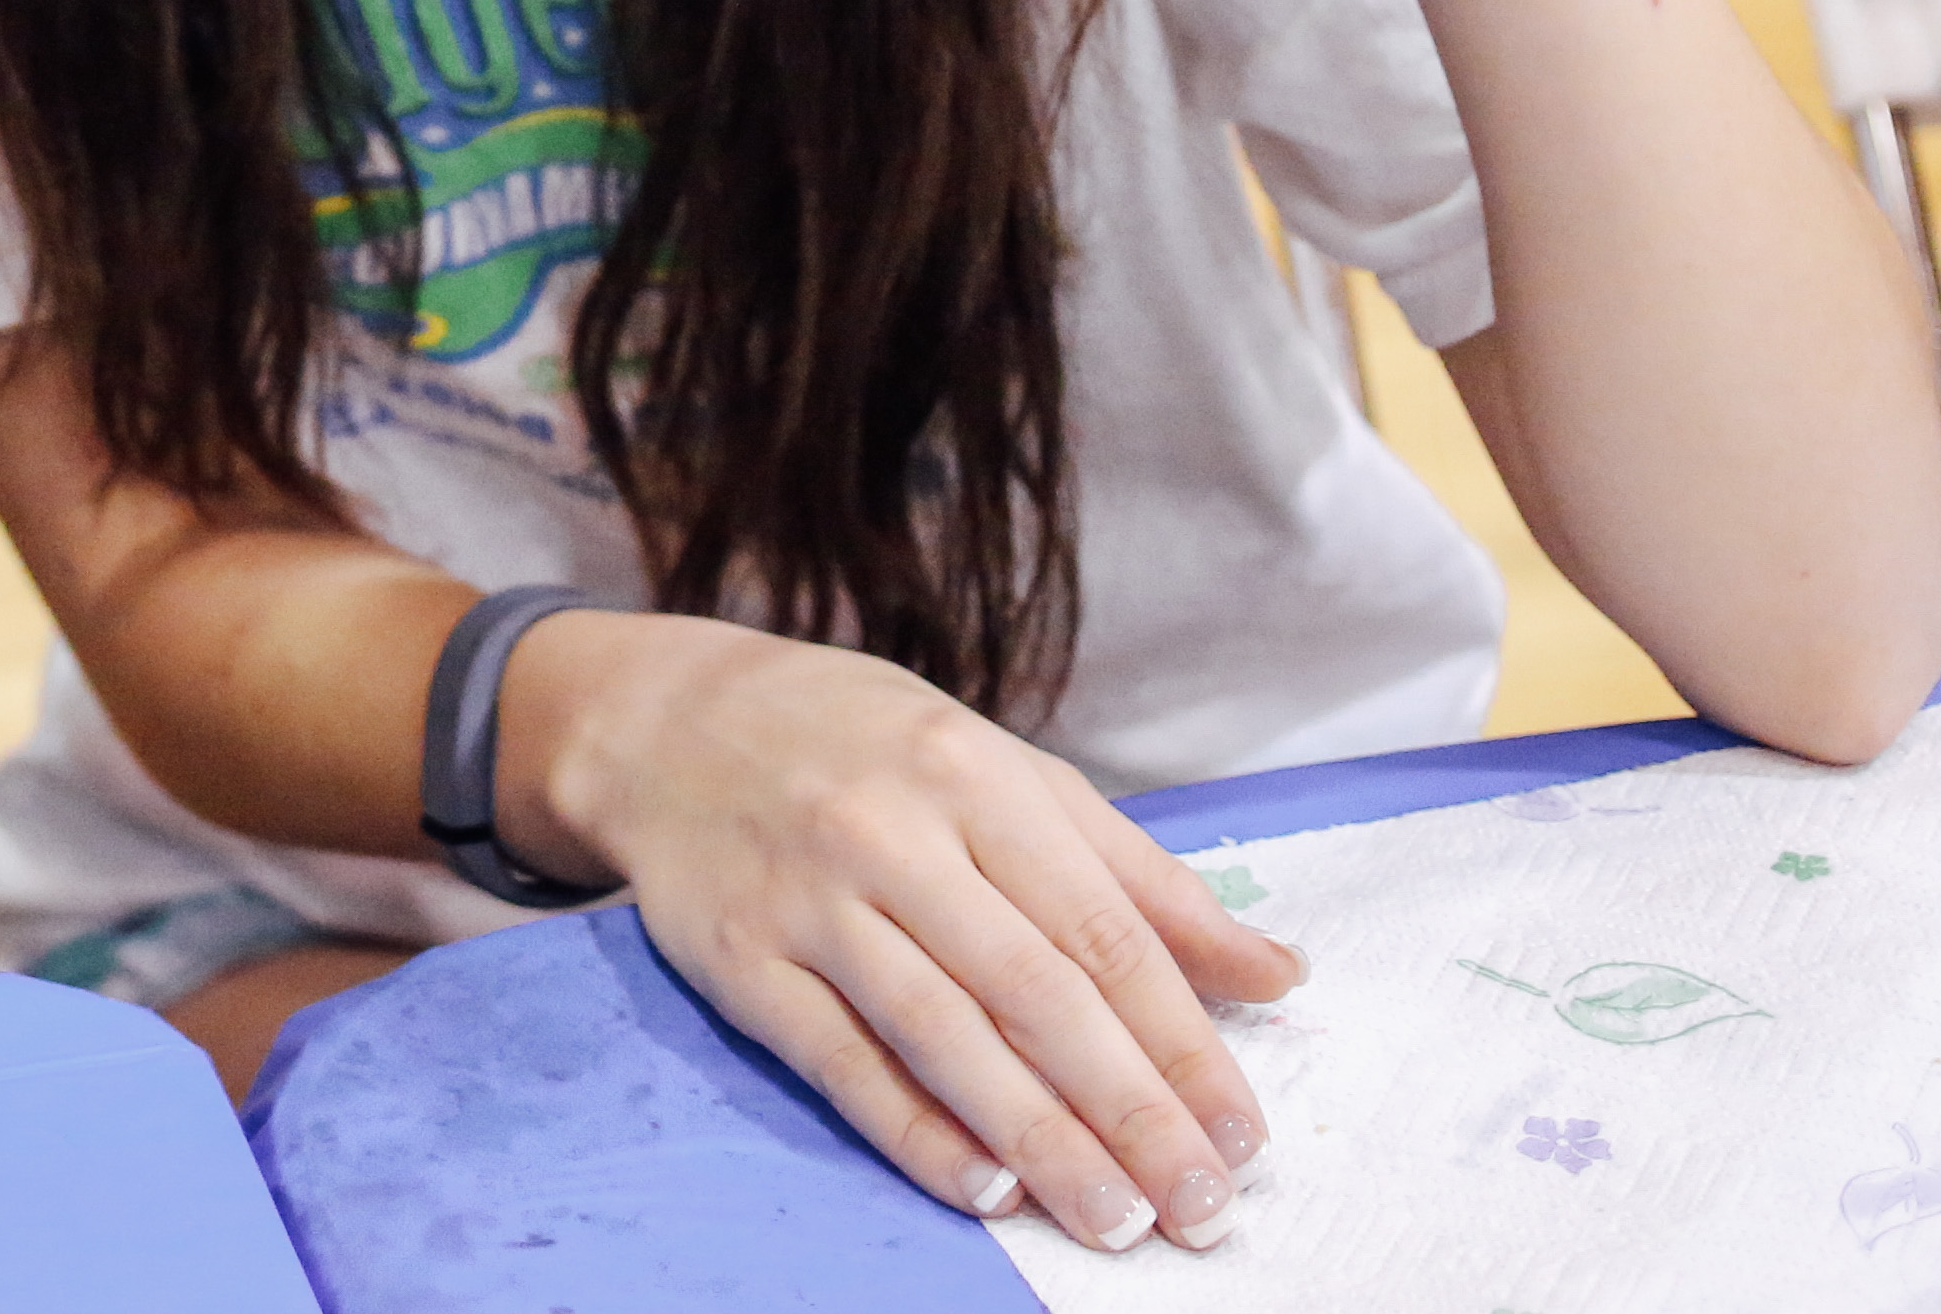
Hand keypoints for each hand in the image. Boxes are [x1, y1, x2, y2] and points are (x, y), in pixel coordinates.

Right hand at [532, 614, 1293, 1255]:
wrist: (664, 722)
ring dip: (1040, 1141)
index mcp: (976, 777)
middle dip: (1130, 1112)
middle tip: (1199, 1205)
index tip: (1241, 1133)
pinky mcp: (741, 960)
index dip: (1182, 1043)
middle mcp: (894, 834)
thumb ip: (1138, 876)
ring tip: (1113, 1218)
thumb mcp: (1005, 772)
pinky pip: (842, 1062)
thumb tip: (1276, 973)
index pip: (1104, 930)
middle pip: (1036, 993)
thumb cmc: (862, 748)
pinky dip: (917, 1132)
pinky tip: (987, 1190)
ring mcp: (811, 899)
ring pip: (945, 1036)